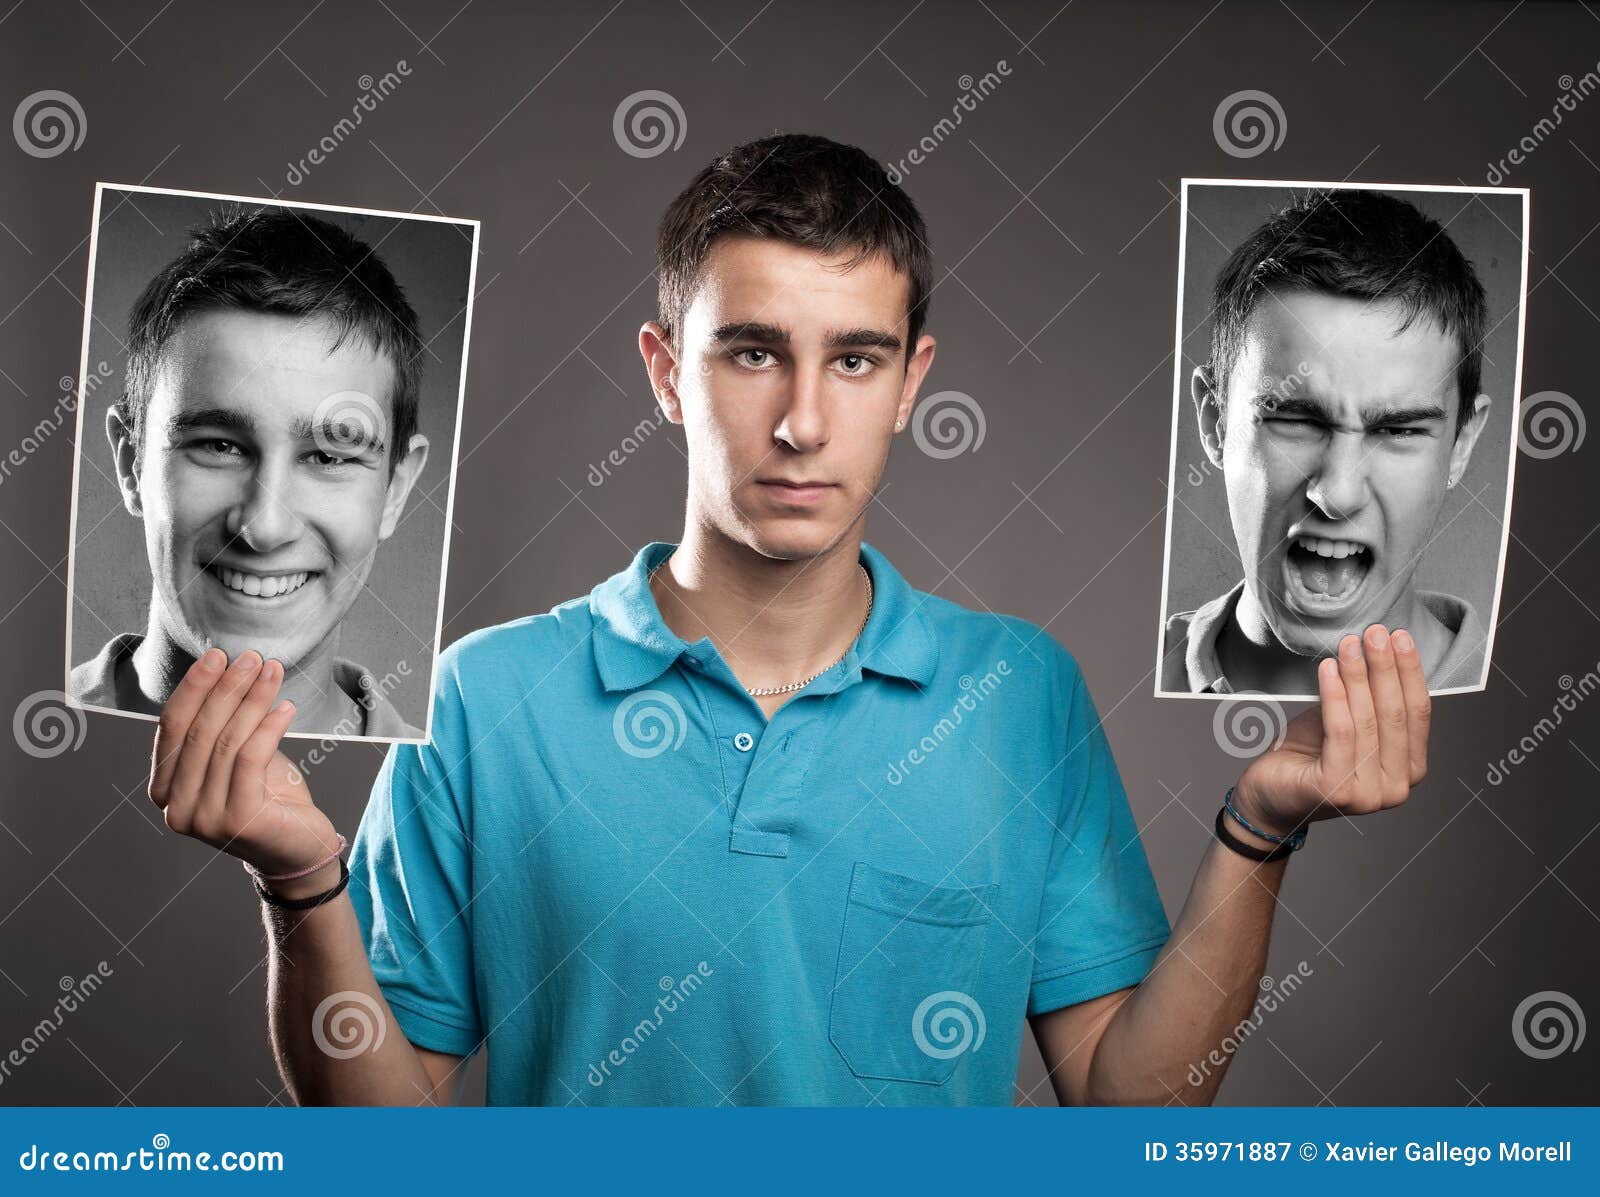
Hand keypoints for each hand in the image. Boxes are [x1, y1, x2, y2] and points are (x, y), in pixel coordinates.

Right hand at [147, 649, 341, 888]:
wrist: (298, 851)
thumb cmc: (268, 799)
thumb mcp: (235, 759)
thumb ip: (220, 729)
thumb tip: (227, 672)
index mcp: (164, 790)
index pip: (171, 727)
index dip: (193, 688)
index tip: (217, 656)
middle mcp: (175, 808)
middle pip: (198, 732)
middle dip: (226, 688)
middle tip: (251, 658)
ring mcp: (204, 818)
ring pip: (226, 743)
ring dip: (252, 700)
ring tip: (273, 673)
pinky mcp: (238, 820)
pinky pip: (251, 759)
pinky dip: (269, 727)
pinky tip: (286, 707)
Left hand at [1232, 624, 1430, 838]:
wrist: (1269, 792)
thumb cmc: (1308, 755)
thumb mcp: (1348, 721)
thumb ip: (1369, 699)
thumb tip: (1380, 649)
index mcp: (1409, 769)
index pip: (1418, 713)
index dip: (1410, 672)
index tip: (1400, 637)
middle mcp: (1396, 787)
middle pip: (1394, 714)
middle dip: (1386, 667)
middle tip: (1375, 633)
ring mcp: (1369, 794)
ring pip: (1367, 721)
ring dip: (1359, 676)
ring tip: (1350, 645)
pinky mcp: (1337, 791)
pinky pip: (1340, 732)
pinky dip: (1335, 696)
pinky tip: (1329, 669)